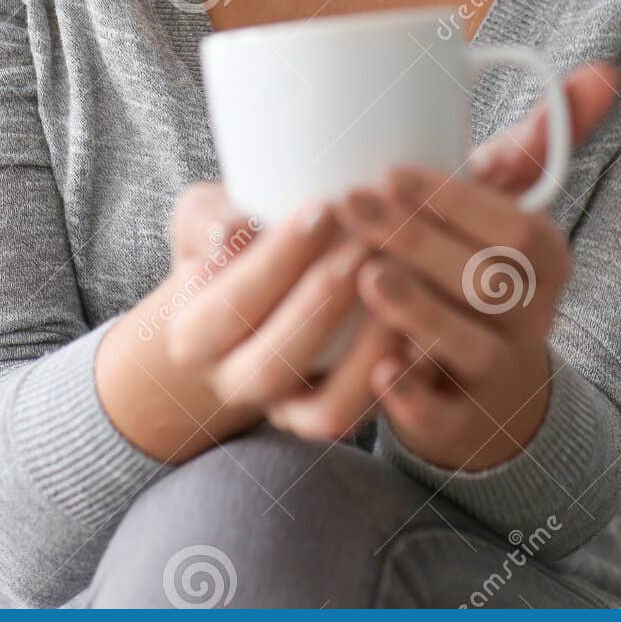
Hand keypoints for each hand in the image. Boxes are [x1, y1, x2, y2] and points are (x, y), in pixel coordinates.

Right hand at [95, 182, 382, 461]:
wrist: (248, 303)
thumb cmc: (232, 244)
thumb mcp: (203, 221)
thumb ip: (208, 221)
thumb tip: (235, 229)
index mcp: (194, 336)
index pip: (232, 306)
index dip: (277, 261)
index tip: (322, 206)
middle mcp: (236, 383)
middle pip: (276, 364)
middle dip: (324, 302)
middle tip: (367, 240)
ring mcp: (290, 409)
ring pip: (330, 407)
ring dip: (371, 347)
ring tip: (404, 281)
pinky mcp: (338, 413)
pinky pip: (372, 414)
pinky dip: (403, 378)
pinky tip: (426, 322)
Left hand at [300, 59, 620, 471]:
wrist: (491, 390)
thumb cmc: (482, 269)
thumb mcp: (507, 205)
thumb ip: (542, 141)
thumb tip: (604, 71)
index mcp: (545, 257)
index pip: (513, 224)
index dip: (454, 199)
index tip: (389, 169)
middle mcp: (533, 316)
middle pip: (486, 279)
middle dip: (418, 240)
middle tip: (350, 203)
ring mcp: (500, 376)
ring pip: (470, 345)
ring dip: (419, 311)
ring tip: (365, 277)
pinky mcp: (464, 427)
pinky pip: (444, 419)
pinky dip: (412, 400)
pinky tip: (379, 373)